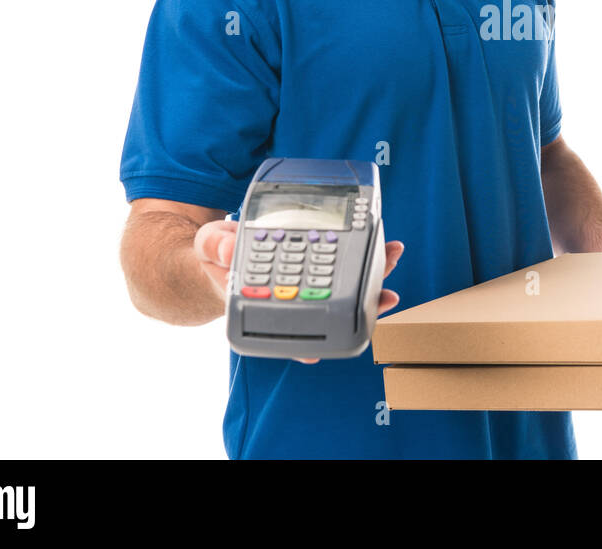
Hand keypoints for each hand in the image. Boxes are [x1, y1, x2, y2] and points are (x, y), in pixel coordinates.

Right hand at [193, 221, 404, 364]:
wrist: (223, 249)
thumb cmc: (217, 255)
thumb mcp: (208, 246)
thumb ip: (216, 247)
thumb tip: (230, 248)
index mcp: (262, 307)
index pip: (289, 333)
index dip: (306, 347)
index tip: (318, 355)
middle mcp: (292, 303)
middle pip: (331, 310)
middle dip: (361, 304)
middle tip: (386, 295)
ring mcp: (309, 286)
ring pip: (346, 289)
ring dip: (373, 278)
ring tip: (393, 256)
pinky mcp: (320, 267)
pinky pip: (347, 267)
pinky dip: (368, 260)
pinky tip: (385, 249)